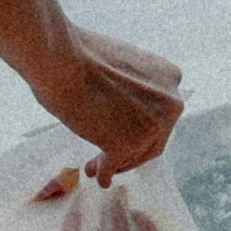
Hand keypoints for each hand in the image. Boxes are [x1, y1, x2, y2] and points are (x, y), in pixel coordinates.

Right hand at [37, 29, 183, 176]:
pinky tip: (97, 176)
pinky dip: (105, 172)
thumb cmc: (77, 54)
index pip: (161, 114)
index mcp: (170, 78)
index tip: (125, 135)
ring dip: (116, 163)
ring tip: (92, 167)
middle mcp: (171, 104)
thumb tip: (125, 113)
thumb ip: (132, 90)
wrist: (59, 57)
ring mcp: (153, 126)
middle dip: (129, 150)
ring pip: (136, 155)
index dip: (142, 129)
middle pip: (154, 139)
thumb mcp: (120, 66)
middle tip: (108, 158)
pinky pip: (115, 164)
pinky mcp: (128, 145)